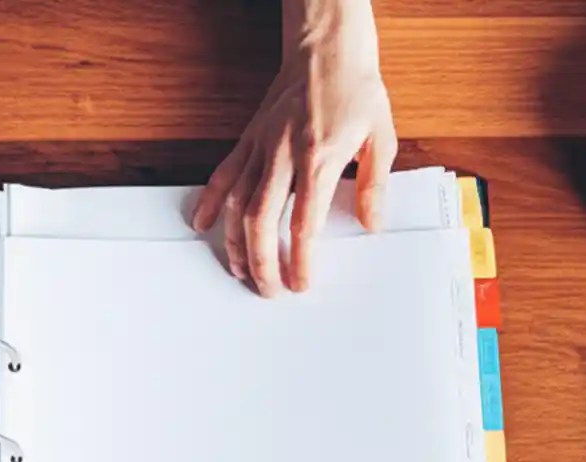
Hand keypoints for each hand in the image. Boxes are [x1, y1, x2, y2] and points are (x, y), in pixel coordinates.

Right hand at [193, 0, 395, 295]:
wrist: (325, 47)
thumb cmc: (356, 90)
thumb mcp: (381, 137)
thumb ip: (374, 185)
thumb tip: (372, 224)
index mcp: (320, 158)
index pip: (304, 223)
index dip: (299, 260)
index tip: (301, 283)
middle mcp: (284, 155)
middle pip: (261, 221)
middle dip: (262, 262)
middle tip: (269, 289)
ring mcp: (261, 146)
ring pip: (236, 203)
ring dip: (235, 242)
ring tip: (241, 270)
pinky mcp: (249, 138)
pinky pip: (222, 174)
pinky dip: (210, 202)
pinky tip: (204, 225)